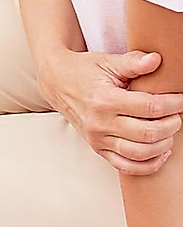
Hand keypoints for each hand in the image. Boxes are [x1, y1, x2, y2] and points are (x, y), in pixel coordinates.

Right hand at [38, 48, 182, 174]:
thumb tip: (157, 60)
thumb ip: (133, 62)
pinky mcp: (97, 148)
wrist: (56, 83)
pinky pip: (126, 166)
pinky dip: (148, 165)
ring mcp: (97, 138)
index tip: (181, 98)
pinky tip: (159, 152)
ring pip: (140, 153)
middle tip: (177, 114)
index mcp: (103, 100)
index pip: (150, 107)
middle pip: (148, 133)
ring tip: (168, 130)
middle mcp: (99, 123)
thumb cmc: (83, 70)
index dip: (174, 104)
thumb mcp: (107, 61)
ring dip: (163, 144)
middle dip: (172, 124)